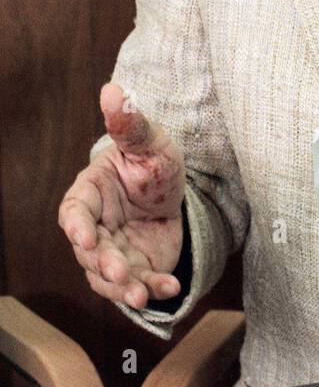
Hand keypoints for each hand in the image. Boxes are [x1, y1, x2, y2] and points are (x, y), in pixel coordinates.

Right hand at [58, 83, 185, 309]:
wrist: (177, 193)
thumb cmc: (153, 163)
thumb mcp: (149, 142)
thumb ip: (130, 124)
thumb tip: (113, 90)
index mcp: (91, 192)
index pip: (73, 210)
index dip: (76, 225)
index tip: (84, 235)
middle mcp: (96, 226)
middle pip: (88, 250)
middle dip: (102, 263)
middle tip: (119, 271)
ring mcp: (113, 251)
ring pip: (106, 276)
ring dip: (122, 288)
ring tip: (141, 295)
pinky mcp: (134, 269)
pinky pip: (137, 284)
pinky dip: (153, 290)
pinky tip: (170, 289)